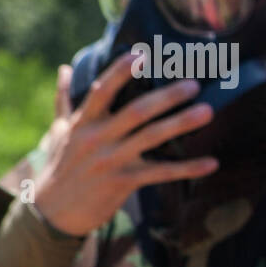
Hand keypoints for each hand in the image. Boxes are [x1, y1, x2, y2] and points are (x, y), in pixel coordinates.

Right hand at [31, 53, 218, 236]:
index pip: (101, 90)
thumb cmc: (61, 166)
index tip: (141, 55)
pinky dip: (188, 168)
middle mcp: (98, 137)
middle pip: (136, 111)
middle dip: (166, 97)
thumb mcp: (60, 131)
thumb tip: (64, 69)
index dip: (120, 72)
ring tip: (207, 112)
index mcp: (83, 122)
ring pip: (152, 137)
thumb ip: (65, 100)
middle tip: (193, 85)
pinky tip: (212, 163)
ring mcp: (112, 160)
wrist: (53, 212)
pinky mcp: (125, 182)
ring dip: (181, 124)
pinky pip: (162, 173)